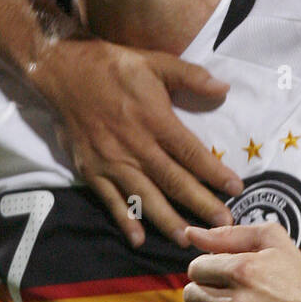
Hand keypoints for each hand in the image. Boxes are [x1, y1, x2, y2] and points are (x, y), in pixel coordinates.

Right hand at [29, 37, 240, 247]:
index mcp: (155, 120)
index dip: (214, 172)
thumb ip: (191, 76)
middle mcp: (136, 146)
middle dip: (200, 204)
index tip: (236, 189)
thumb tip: (224, 89)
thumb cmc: (114, 66)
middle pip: (173, 181)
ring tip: (188, 240)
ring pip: (145, 197)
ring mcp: (112, 162)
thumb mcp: (156, 62)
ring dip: (168, 221)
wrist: (64, 73)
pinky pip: (111, 200)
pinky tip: (138, 239)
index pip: (191, 153)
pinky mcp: (91, 170)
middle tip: (223, 224)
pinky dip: (125, 220)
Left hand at [182, 223, 300, 301]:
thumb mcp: (272, 240)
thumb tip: (192, 233)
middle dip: (203, 287)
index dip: (206, 267)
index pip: (195, 268)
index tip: (220, 271)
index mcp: (241, 271)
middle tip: (223, 288)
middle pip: (191, 293)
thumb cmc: (298, 276)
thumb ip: (228, 234)